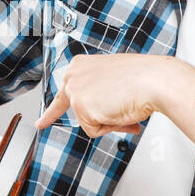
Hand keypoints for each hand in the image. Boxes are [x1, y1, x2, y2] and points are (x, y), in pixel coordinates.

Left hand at [35, 52, 174, 137]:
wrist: (154, 80)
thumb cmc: (143, 78)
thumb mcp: (115, 80)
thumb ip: (103, 94)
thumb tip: (109, 114)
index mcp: (80, 65)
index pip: (63, 91)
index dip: (52, 112)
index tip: (40, 123)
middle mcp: (72, 75)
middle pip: (78, 110)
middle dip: (95, 117)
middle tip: (111, 110)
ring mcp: (75, 91)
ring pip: (88, 122)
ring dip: (109, 121)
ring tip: (125, 106)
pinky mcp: (81, 107)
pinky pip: (95, 130)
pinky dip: (111, 127)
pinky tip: (121, 112)